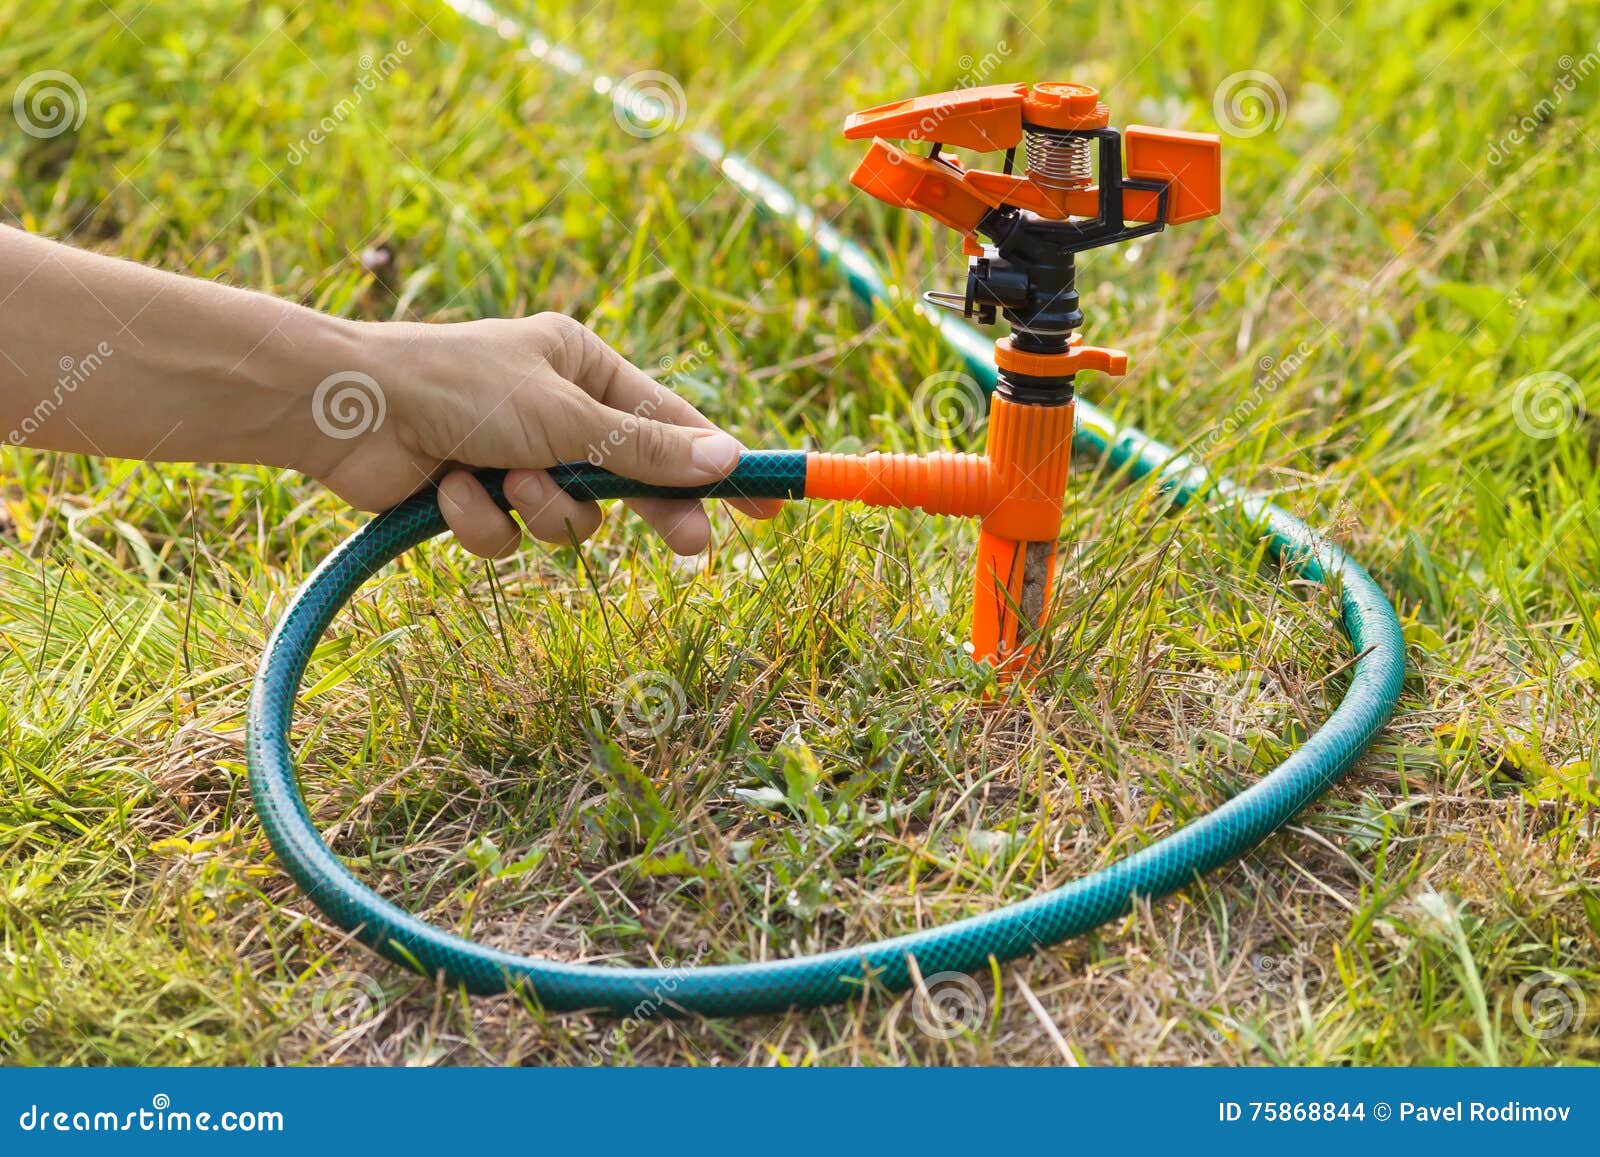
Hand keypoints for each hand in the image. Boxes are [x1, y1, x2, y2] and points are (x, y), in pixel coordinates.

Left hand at [313, 313, 779, 557]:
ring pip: (568, 516)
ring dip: (539, 510)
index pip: (672, 423)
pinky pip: (507, 535)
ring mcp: (513, 455)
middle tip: (690, 549)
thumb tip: (727, 459)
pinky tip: (449, 491)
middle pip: (629, 478)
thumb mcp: (565, 416)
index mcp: (582, 366)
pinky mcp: (472, 498)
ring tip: (504, 484)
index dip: (720, 467)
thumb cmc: (455, 387)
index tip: (768, 505)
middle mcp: (553, 409)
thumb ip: (646, 448)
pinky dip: (481, 521)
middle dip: (645, 510)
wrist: (343, 410)